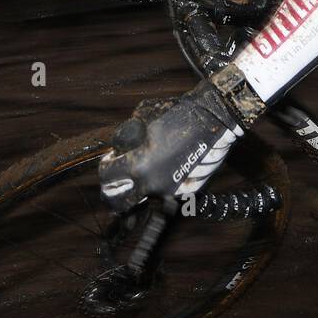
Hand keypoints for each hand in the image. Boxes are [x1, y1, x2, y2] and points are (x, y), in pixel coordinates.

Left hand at [98, 79, 243, 212]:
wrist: (211, 120)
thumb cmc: (177, 115)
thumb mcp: (142, 118)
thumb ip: (126, 137)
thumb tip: (118, 149)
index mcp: (137, 166)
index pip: (107, 177)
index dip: (106, 166)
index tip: (110, 160)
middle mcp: (151, 184)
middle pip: (119, 202)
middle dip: (113, 191)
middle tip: (116, 179)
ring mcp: (169, 191)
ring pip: (142, 202)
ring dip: (136, 191)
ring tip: (141, 174)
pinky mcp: (184, 192)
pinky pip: (163, 195)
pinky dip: (158, 187)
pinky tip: (162, 170)